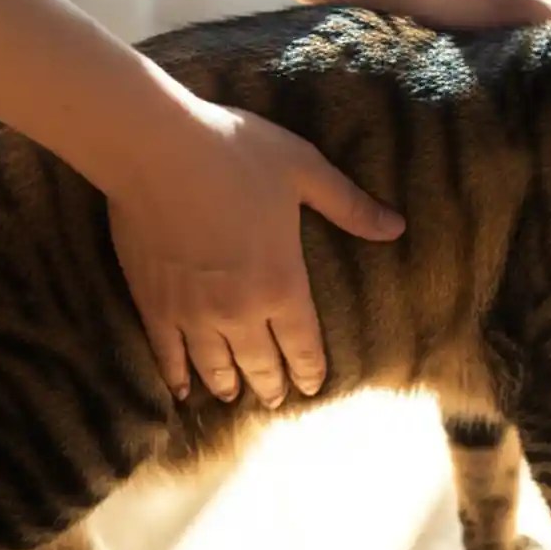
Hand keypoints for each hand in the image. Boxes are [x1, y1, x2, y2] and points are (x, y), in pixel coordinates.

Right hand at [108, 93, 402, 406]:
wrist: (155, 150)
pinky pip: (167, 354)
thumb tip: (397, 226)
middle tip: (277, 400)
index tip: (313, 386)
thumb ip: (349, 205)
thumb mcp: (304, 171)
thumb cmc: (234, 153)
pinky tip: (183, 390)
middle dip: (272, 385)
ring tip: (236, 397)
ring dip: (229, 385)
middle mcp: (239, 311)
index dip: (310, 370)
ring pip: (215, 366)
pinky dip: (176, 376)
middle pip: (260, 364)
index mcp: (282, 284)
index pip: (303, 344)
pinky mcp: (154, 305)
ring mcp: (193, 313)